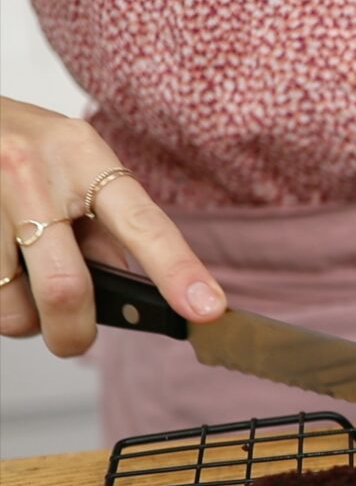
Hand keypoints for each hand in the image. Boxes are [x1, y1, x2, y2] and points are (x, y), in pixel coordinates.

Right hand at [0, 97, 224, 355]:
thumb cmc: (24, 147)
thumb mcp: (76, 166)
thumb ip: (106, 226)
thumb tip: (132, 290)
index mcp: (83, 156)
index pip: (142, 223)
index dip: (177, 271)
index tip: (205, 309)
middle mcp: (32, 171)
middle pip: (66, 288)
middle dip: (74, 333)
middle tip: (74, 338)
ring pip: (12, 304)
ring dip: (23, 318)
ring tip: (22, 287)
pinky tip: (2, 270)